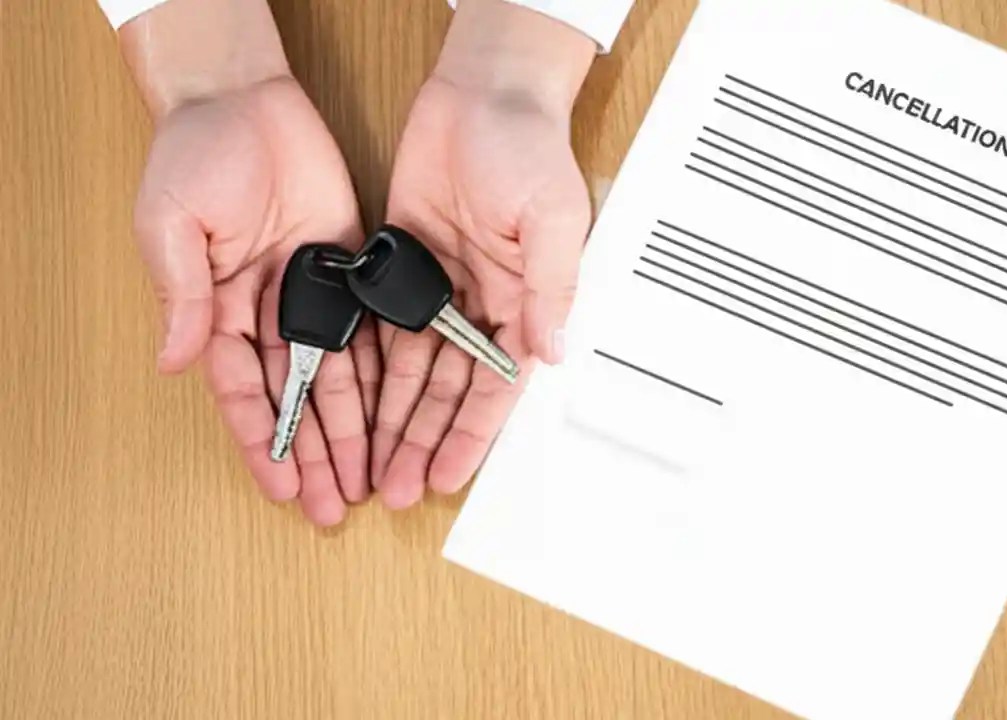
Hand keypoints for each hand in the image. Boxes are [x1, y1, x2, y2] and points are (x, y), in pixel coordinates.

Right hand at [122, 0, 378, 525]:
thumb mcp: (172, 226)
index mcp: (220, 311)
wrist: (245, 99)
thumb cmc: (196, 156)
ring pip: (340, 378)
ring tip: (371, 478)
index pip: (246, 395)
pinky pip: (374, 329)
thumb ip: (182, 295)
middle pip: (299, 400)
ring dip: (353, 429)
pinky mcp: (353, 270)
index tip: (283, 488)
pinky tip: (398, 415)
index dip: (265, 444)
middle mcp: (270, 313)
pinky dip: (385, 373)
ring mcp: (315, 294)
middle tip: (335, 505)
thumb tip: (174, 361)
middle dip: (317, 455)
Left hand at [372, 0, 596, 506]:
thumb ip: (549, 289)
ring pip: (410, 368)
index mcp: (522, 298)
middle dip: (422, 439)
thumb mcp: (552, 220)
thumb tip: (551, 351)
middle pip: (446, 389)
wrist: (480, 90)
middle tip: (397, 486)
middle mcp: (479, 301)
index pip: (494, 386)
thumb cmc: (527, 144)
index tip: (448, 475)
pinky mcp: (400, 260)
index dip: (470, 434)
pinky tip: (353, 399)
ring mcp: (437, 284)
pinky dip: (368, 363)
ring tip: (371, 460)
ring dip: (393, 416)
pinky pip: (381, 324)